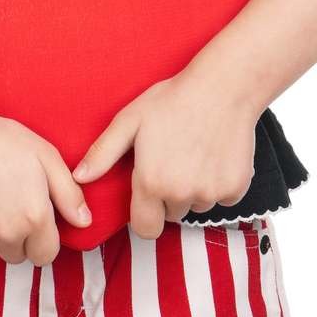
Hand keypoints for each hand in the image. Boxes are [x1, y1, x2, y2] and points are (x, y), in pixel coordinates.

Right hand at [0, 106, 92, 265]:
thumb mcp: (45, 157)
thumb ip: (69, 194)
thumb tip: (84, 222)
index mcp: (33, 218)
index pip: (46, 255)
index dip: (44, 238)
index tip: (37, 217)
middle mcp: (6, 233)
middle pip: (19, 255)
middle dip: (20, 238)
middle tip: (13, 203)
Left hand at [71, 60, 259, 238]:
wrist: (223, 87)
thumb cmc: (172, 100)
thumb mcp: (129, 121)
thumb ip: (102, 154)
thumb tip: (79, 178)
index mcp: (152, 183)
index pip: (145, 229)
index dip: (144, 214)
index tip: (148, 194)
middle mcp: (182, 195)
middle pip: (172, 215)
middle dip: (170, 196)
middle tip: (173, 160)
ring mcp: (212, 193)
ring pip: (198, 204)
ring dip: (195, 188)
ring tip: (194, 152)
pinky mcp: (237, 189)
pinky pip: (224, 197)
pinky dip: (220, 182)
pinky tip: (214, 154)